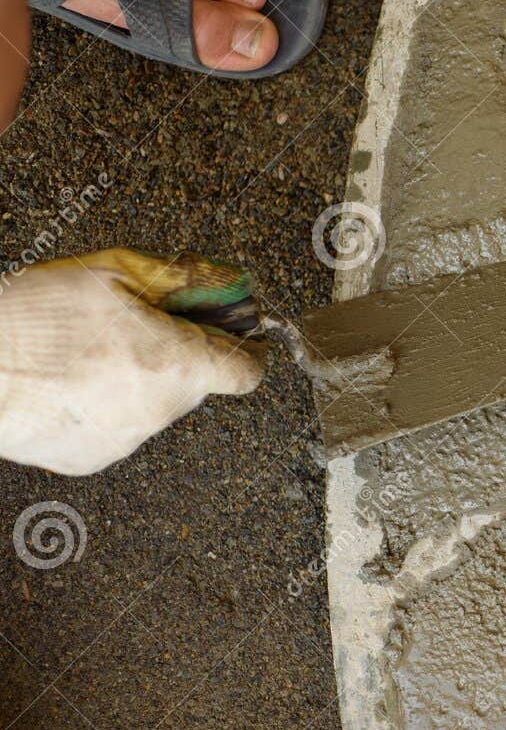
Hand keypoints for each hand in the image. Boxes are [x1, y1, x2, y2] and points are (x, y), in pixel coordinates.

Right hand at [0, 249, 265, 475]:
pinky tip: (68, 381)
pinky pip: (116, 426)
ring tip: (87, 351)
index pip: (248, 370)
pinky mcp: (91, 459)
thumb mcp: (117, 270)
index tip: (228, 330)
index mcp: (177, 366)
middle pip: (195, 383)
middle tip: (136, 325)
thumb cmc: (33, 317)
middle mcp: (160, 412)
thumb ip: (189, 278)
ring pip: (154, 404)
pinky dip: (103, 404)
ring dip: (136, 378)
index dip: (242, 344)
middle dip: (177, 352)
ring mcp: (125, 441)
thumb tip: (233, 282)